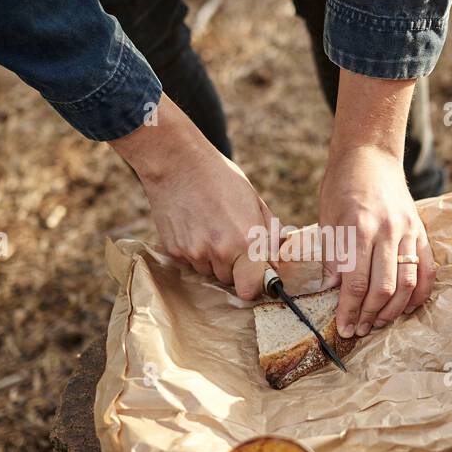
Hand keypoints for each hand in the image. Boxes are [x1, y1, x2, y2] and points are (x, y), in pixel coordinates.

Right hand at [111, 94, 272, 299]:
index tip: (254, 275)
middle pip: (230, 281)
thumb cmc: (221, 178)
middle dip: (234, 267)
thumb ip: (269, 233)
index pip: (251, 289)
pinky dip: (194, 253)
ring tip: (210, 229)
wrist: (177, 163)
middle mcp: (220, 252)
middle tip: (230, 239)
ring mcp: (194, 253)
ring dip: (213, 260)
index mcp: (246, 241)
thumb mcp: (254, 200)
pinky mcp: (174, 251)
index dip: (254, 284)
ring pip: (209, 273)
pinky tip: (194, 227)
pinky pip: (190, 264)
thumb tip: (278, 257)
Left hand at [319, 72, 436, 337]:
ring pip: (407, 284)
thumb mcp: (326, 218)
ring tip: (378, 322)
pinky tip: (405, 308)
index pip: (355, 281)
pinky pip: (427, 271)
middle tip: (358, 329)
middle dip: (369, 315)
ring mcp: (407, 231)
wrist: (369, 155)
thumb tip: (335, 289)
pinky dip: (418, 295)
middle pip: (383, 288)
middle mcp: (386, 231)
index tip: (343, 327)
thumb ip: (332, 254)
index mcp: (358, 227)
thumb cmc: (340, 186)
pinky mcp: (420, 232)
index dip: (348, 310)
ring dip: (393, 310)